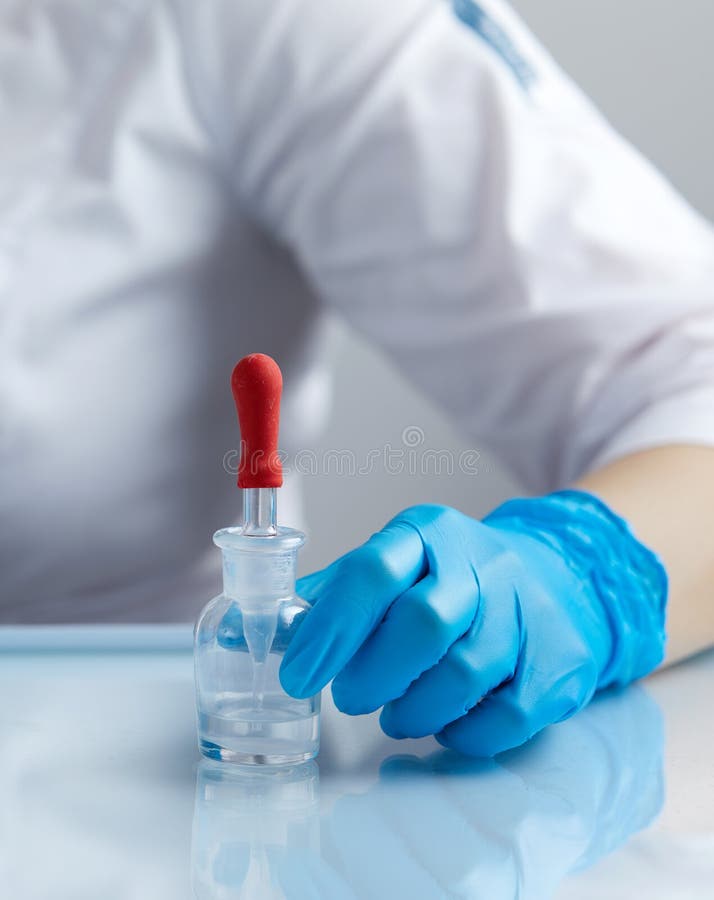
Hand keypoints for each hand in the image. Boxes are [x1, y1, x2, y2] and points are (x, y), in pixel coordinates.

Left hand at [280, 491, 665, 755]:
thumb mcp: (397, 564)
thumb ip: (336, 595)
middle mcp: (480, 564)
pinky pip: (506, 716)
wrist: (556, 579)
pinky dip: (464, 733)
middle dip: (374, 675)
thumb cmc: (455, 580)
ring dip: (414, 711)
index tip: (298, 675)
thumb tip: (266, 632)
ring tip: (397, 714)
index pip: (372, 571)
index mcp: (426, 535)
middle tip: (352, 697)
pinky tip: (447, 723)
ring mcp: (526, 612)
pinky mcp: (558, 662)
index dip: (330, 629)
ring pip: (463, 675)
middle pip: (423, 624)